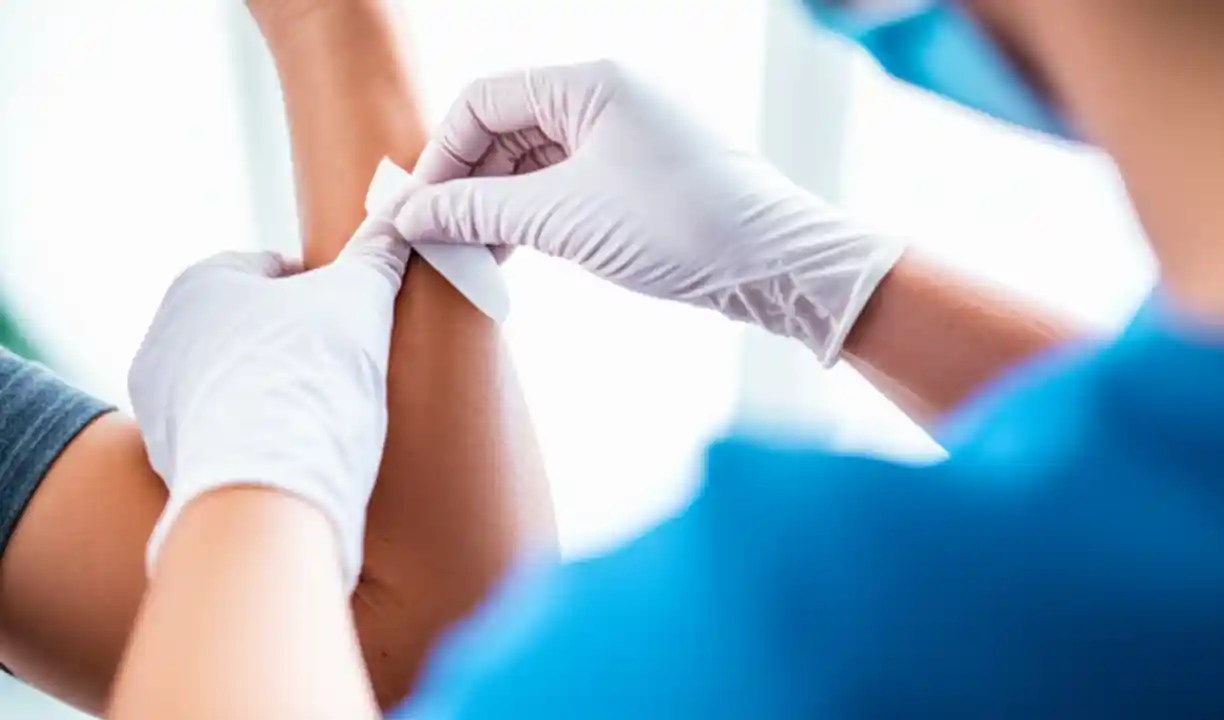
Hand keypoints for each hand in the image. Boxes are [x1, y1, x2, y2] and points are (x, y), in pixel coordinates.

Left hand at [128, 223, 408, 589]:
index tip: (353, 318)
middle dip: (293, 342)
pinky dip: (257, 439)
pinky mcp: (170, 461)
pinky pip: (226, 436)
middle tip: (345, 366)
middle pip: (252, 327)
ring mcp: (161, 404)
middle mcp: (165, 337)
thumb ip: (378, 256)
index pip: (275, 268)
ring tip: (325, 416)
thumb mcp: (360, 300)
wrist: (266, 492)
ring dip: (273, 392)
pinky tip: (297, 453)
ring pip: (237, 382)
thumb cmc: (308, 380)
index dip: (324, 291)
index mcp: (202, 282)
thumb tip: (399, 225)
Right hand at [390, 60, 903, 364]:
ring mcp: (628, 134)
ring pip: (537, 160)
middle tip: (438, 239)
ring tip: (472, 256)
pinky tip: (514, 252)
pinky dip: (536, 214)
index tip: (418, 211)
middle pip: (508, 128)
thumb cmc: (681, 227)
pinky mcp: (641, 172)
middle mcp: (609, 96)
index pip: (485, 101)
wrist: (775, 266)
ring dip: (499, 205)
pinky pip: (568, 181)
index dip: (442, 155)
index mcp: (591, 82)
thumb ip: (477, 210)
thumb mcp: (562, 219)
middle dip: (468, 183)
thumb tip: (412, 215)